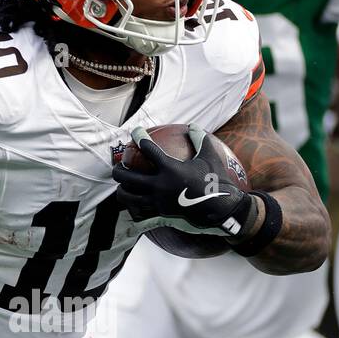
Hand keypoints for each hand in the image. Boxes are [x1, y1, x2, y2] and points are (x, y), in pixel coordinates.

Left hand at [112, 125, 258, 239]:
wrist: (220, 208)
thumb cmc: (215, 180)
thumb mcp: (209, 156)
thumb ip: (199, 139)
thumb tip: (193, 125)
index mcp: (170, 169)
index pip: (148, 149)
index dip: (139, 136)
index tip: (135, 131)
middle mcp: (160, 185)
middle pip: (128, 177)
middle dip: (119, 170)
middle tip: (119, 165)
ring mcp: (158, 201)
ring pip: (129, 196)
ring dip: (122, 190)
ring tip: (122, 185)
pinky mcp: (161, 212)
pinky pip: (140, 209)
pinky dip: (134, 205)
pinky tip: (134, 201)